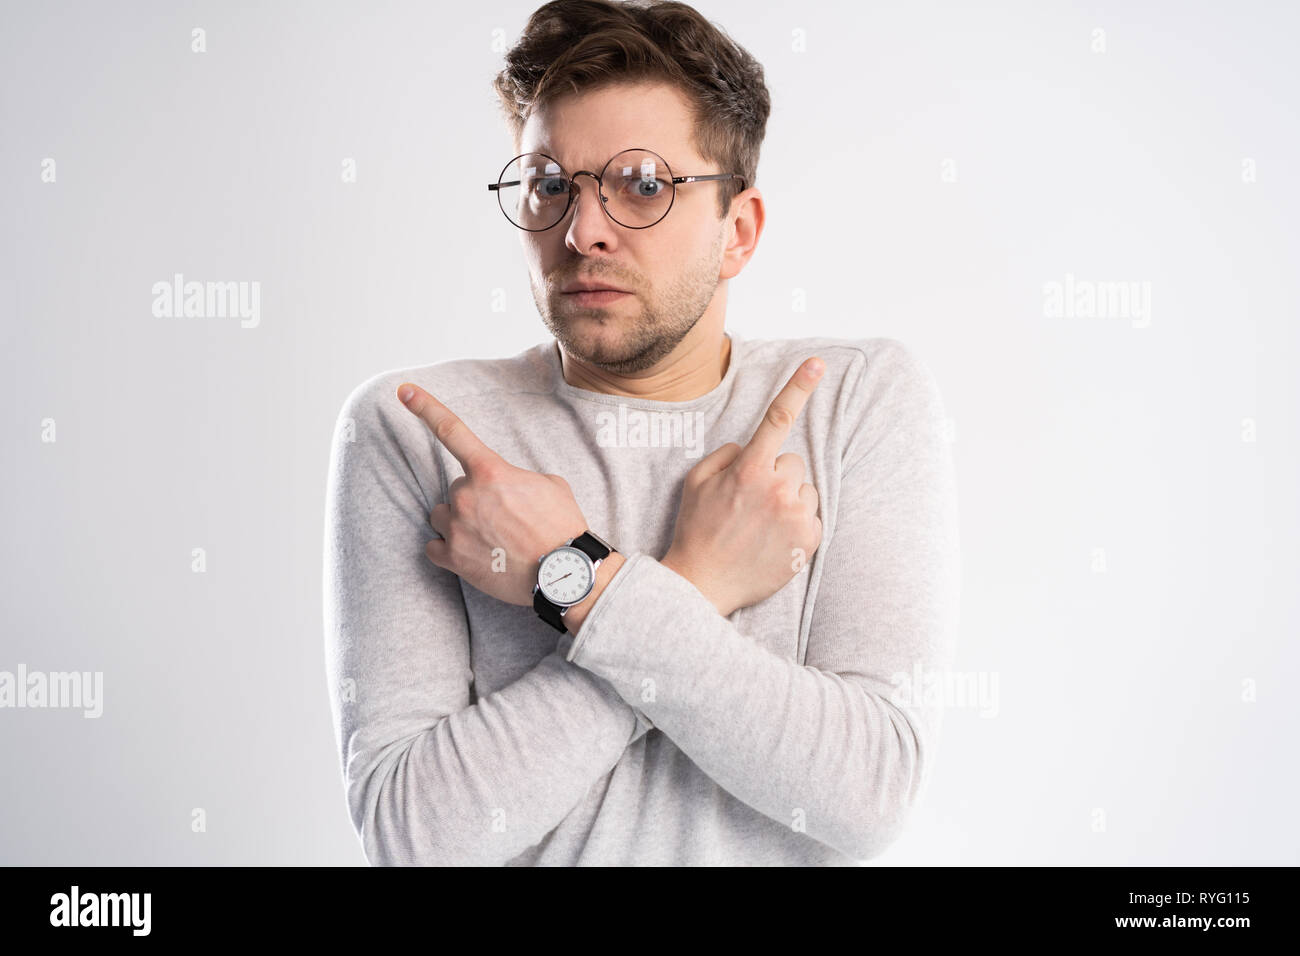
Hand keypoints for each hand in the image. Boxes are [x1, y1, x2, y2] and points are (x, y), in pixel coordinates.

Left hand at [398, 383, 587, 606]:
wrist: (562, 573)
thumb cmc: (562, 527)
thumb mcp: (550, 485)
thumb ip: (518, 478)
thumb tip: (508, 488)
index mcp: (490, 471)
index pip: (451, 430)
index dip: (425, 407)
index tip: (402, 390)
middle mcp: (466, 496)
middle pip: (456, 488)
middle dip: (475, 499)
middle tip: (505, 519)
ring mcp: (456, 528)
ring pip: (442, 516)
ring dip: (459, 523)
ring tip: (489, 538)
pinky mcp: (453, 559)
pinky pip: (434, 547)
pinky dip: (448, 550)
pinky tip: (473, 555)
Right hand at [660, 357, 824, 617]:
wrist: (704, 584)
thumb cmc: (697, 530)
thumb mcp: (695, 482)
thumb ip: (725, 455)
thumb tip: (750, 448)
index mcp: (748, 470)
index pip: (777, 418)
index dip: (798, 387)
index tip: (818, 364)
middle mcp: (777, 489)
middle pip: (791, 461)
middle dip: (775, 474)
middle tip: (750, 502)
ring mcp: (796, 516)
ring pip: (804, 488)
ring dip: (788, 499)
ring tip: (761, 524)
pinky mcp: (809, 540)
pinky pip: (812, 515)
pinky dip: (796, 524)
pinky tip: (773, 539)